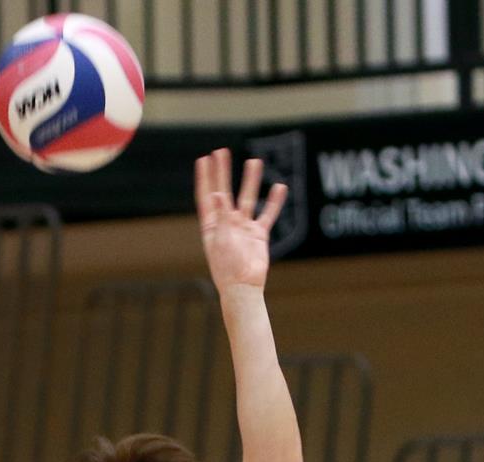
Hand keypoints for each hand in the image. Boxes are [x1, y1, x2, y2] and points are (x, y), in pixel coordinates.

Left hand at [196, 149, 287, 294]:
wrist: (243, 287)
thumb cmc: (227, 268)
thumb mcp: (221, 239)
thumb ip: (221, 215)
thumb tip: (218, 193)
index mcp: (211, 225)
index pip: (207, 196)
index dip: (205, 178)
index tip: (203, 159)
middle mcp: (226, 223)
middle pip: (225, 191)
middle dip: (223, 172)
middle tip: (222, 151)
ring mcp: (243, 228)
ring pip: (248, 198)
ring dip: (250, 180)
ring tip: (254, 161)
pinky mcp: (259, 235)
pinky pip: (268, 214)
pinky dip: (274, 202)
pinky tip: (279, 187)